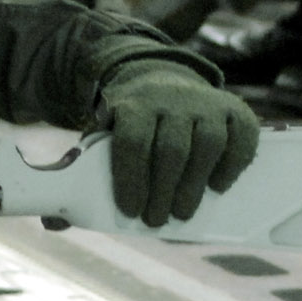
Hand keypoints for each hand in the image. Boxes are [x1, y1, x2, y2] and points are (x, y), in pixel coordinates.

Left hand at [96, 62, 260, 226]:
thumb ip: (86, 173)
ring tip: (183, 212)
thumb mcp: (103, 135)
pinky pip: (242, 134)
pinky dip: (234, 164)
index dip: (132, 179)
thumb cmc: (129, 123)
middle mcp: (171, 97)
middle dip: (164, 191)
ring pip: (208, 142)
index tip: (131, 210)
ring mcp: (205, 101)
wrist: (160, 79)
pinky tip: (217, 186)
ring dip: (195, 184)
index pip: (134, 141)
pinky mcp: (232, 106)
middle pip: (172, 148)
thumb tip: (59, 221)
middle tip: (156, 220)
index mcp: (134, 103)